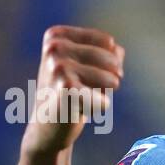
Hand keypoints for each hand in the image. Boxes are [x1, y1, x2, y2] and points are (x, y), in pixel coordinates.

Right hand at [22, 25, 124, 155]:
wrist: (46, 128)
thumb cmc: (70, 94)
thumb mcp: (87, 67)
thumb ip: (108, 53)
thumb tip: (117, 50)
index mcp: (57, 36)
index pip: (109, 43)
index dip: (108, 64)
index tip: (83, 75)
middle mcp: (55, 47)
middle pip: (113, 61)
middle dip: (107, 81)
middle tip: (82, 91)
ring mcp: (58, 66)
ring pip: (112, 79)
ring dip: (102, 94)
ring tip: (79, 99)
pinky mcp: (66, 88)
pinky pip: (105, 100)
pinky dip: (98, 108)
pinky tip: (77, 110)